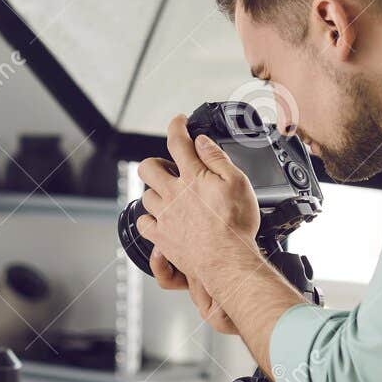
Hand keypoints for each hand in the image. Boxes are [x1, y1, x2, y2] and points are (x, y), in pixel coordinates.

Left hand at [135, 115, 261, 320]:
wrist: (227, 260)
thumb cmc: (235, 224)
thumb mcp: (238, 182)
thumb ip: (217, 158)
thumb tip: (201, 141)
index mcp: (192, 176)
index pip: (177, 142)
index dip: (176, 126)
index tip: (178, 122)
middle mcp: (173, 193)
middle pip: (148, 167)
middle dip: (156, 162)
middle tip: (168, 167)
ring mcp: (164, 216)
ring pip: (146, 195)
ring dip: (155, 191)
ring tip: (168, 195)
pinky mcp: (161, 237)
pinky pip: (144, 223)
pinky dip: (148, 218)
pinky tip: (159, 219)